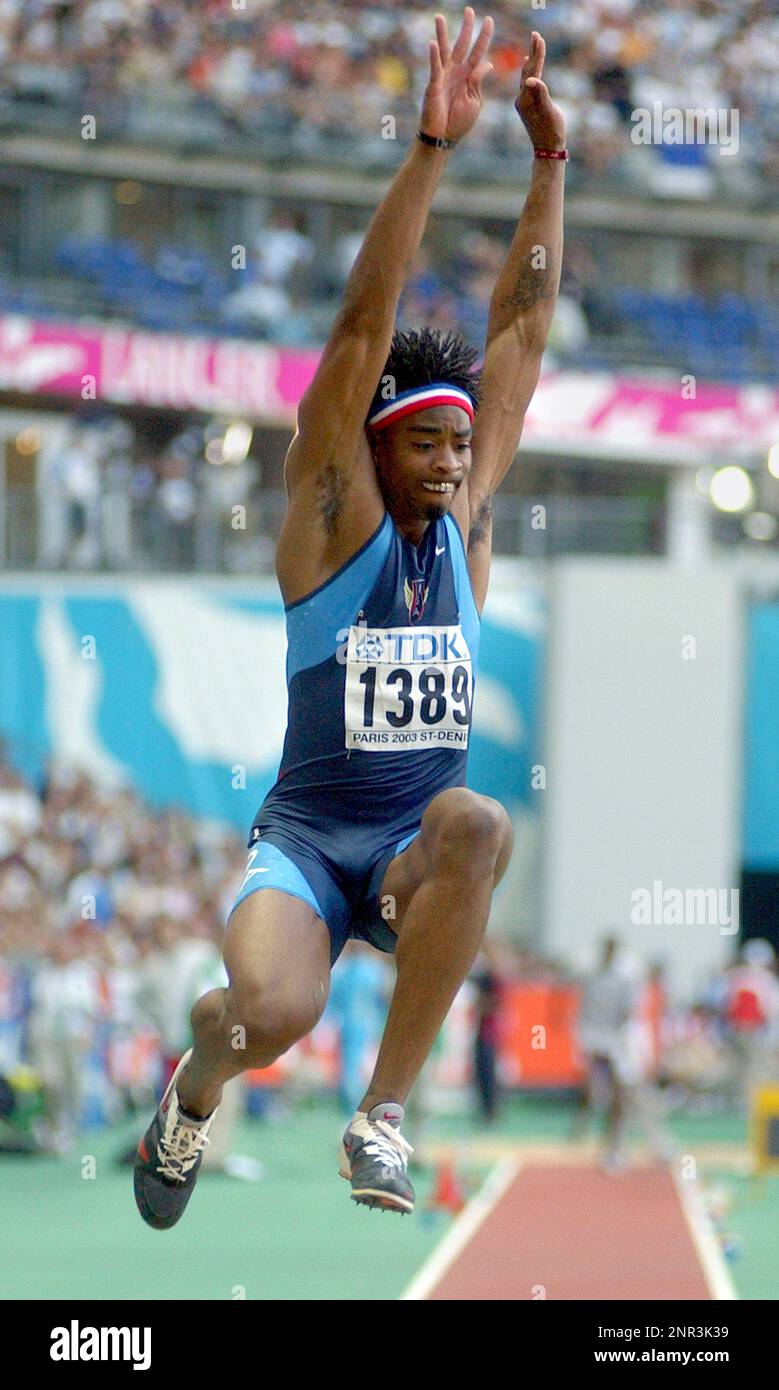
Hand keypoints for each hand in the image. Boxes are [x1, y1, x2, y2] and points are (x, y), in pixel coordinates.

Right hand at [419, 7, 493, 143]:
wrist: (444, 137)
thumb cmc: (460, 122)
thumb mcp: (475, 101)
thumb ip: (479, 81)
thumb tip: (487, 63)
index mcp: (469, 76)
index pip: (478, 52)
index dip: (483, 37)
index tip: (489, 20)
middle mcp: (457, 72)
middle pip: (462, 45)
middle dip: (467, 28)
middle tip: (469, 10)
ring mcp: (444, 77)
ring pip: (444, 51)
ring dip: (442, 34)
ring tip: (439, 18)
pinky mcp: (434, 85)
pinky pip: (435, 68)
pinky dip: (434, 56)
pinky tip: (433, 43)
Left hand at [515, 31, 566, 150]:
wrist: (547, 150)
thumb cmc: (551, 132)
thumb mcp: (549, 112)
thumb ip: (541, 94)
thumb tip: (531, 79)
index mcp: (526, 98)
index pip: (532, 70)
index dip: (537, 53)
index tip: (538, 36)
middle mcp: (522, 99)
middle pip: (528, 70)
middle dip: (533, 52)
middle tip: (535, 34)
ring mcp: (523, 103)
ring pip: (526, 76)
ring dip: (531, 61)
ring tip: (532, 47)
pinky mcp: (526, 107)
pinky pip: (526, 85)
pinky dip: (529, 74)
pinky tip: (529, 71)